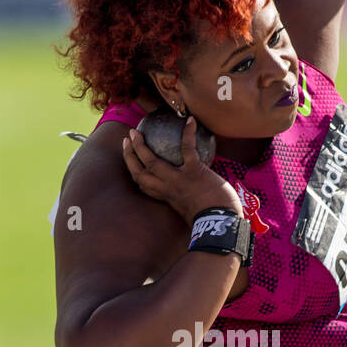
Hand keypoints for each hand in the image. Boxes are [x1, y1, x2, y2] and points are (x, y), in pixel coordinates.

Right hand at [122, 116, 243, 228]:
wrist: (221, 225)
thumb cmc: (214, 222)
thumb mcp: (195, 212)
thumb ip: (191, 202)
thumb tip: (198, 194)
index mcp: (168, 198)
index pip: (144, 186)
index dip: (135, 172)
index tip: (131, 161)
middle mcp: (168, 189)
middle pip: (140, 173)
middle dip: (130, 156)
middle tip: (126, 140)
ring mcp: (179, 180)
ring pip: (152, 162)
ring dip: (140, 146)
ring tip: (134, 132)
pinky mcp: (194, 172)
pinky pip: (187, 148)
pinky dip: (188, 133)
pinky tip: (190, 120)